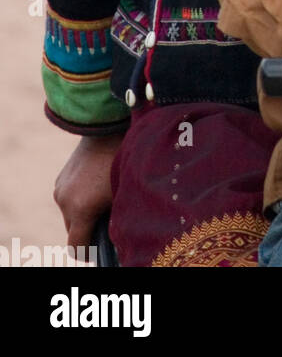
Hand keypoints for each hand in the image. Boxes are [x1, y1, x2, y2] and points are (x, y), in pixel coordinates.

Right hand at [53, 133, 123, 248]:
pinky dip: (80, 198)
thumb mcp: (123, 194)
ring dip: (84, 212)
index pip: (76, 248)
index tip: (102, 249)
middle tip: (109, 219)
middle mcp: (64, 201)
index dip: (89, 253)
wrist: (108, 126)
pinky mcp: (61, 176)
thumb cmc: (122, 161)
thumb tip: (117, 235)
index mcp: (79, 209)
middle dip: (89, 230)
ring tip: (104, 197)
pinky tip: (97, 183)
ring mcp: (60, 187)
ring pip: (71, 213)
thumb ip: (116, 220)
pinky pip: (69, 197)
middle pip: (73, 231)